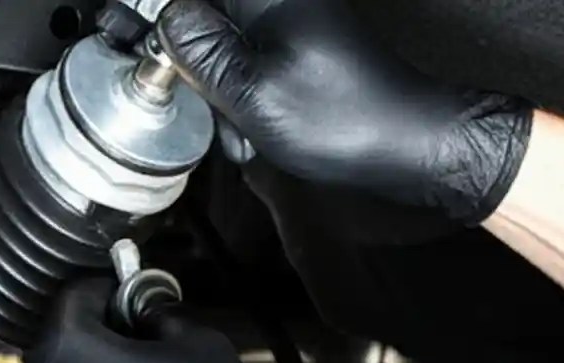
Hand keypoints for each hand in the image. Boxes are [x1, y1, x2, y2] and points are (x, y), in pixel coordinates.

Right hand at [158, 0, 533, 223]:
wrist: (410, 146)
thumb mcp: (253, 92)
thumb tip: (166, 19)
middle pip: (204, 21)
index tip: (153, 51)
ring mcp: (292, 26)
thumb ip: (200, 52)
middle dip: (194, 67)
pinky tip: (255, 133)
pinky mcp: (299, 53)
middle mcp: (280, 3)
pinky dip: (242, 101)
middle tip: (205, 104)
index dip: (167, 25)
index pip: (193, 1)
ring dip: (219, 93)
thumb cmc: (346, 120)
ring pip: (223, 50)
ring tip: (240, 130)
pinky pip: (248, 69)